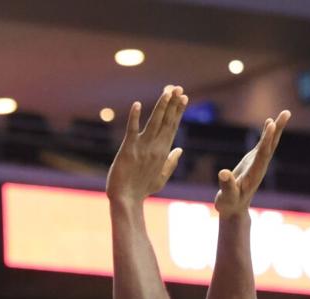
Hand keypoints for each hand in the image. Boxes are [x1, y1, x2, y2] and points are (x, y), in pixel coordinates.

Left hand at [106, 85, 187, 204]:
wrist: (126, 200)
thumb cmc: (141, 190)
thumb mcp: (160, 178)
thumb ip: (171, 163)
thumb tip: (180, 149)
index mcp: (163, 153)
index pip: (172, 127)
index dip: (178, 111)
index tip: (184, 97)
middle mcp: (155, 148)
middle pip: (167, 121)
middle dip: (173, 104)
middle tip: (178, 88)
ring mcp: (142, 148)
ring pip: (154, 122)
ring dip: (161, 106)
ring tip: (167, 91)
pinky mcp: (128, 149)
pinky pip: (132, 130)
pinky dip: (135, 117)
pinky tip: (137, 104)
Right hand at [214, 111, 289, 218]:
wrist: (234, 209)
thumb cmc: (228, 204)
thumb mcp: (226, 197)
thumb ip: (226, 186)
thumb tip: (223, 173)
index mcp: (253, 175)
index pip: (262, 155)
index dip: (267, 140)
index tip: (271, 125)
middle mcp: (259, 167)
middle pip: (270, 146)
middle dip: (277, 130)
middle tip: (286, 113)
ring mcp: (258, 164)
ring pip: (269, 144)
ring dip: (277, 128)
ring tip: (285, 113)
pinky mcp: (254, 161)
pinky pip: (263, 145)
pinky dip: (267, 133)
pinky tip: (270, 122)